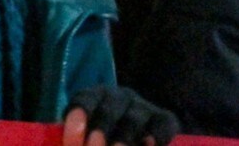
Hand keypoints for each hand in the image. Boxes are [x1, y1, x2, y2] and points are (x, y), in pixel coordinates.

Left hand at [61, 85, 179, 145]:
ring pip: (133, 119)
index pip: (84, 100)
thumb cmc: (105, 140)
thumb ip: (80, 141)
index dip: (78, 116)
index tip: (72, 139)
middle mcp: (119, 98)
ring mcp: (144, 108)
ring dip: (124, 138)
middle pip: (108, 110)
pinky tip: (149, 145)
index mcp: (95, 99)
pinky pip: (163, 125)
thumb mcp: (88, 138)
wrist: (142, 135)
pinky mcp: (166, 120)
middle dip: (100, 130)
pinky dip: (156, 136)